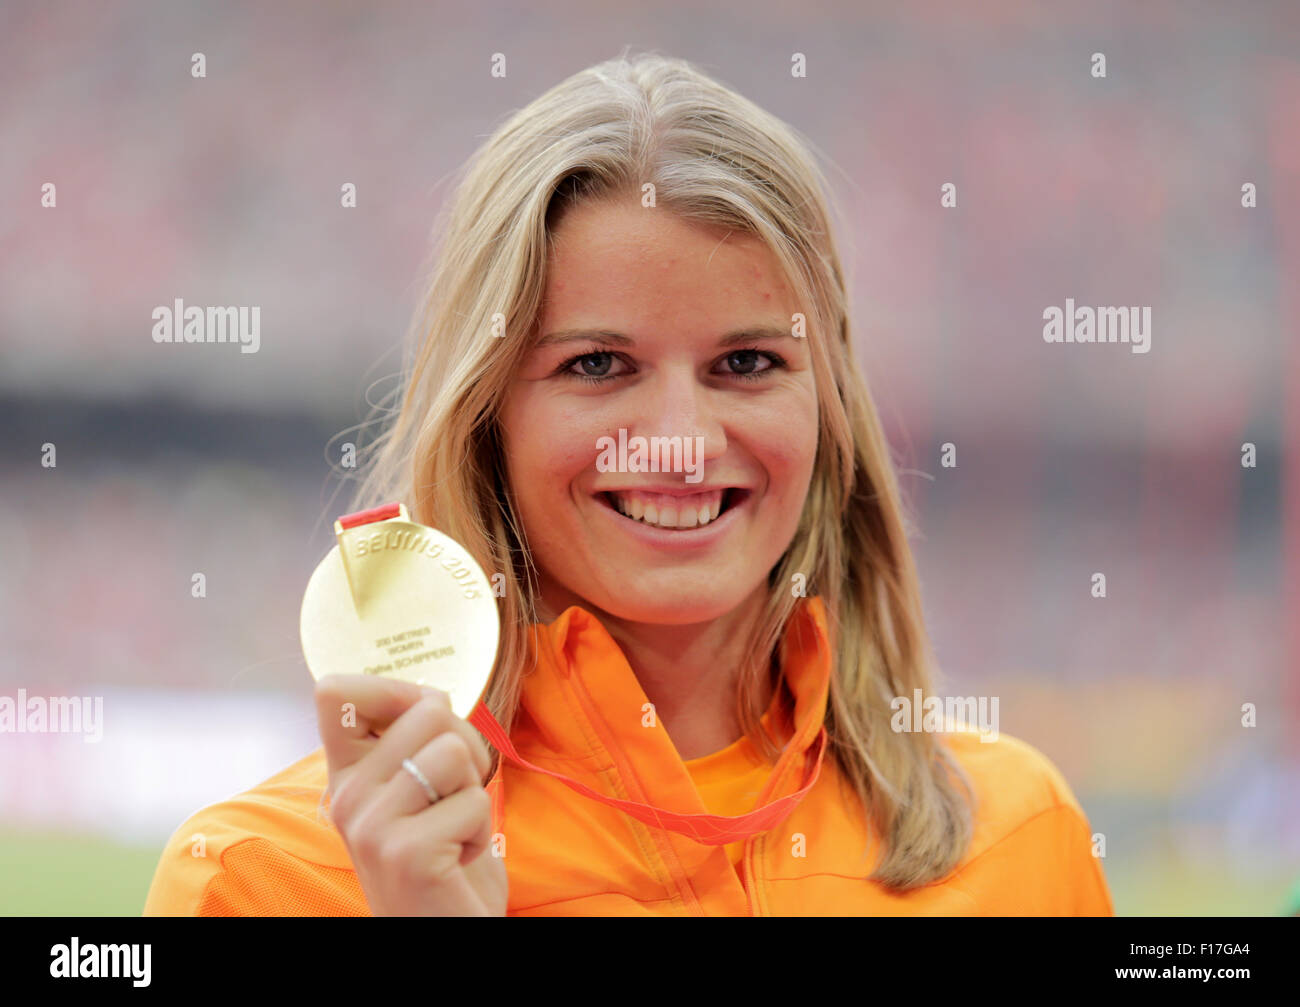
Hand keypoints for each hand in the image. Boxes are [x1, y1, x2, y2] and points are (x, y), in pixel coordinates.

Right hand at [314, 674, 506, 915]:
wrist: (446, 931)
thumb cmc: (445, 859)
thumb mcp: (423, 790)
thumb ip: (419, 742)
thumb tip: (434, 695)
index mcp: (348, 775)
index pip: (335, 692)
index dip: (395, 689)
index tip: (422, 724)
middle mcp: (348, 796)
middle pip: (427, 708)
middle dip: (464, 745)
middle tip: (451, 797)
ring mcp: (371, 824)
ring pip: (454, 750)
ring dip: (473, 790)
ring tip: (454, 828)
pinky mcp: (406, 852)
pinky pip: (473, 800)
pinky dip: (482, 830)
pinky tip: (457, 859)